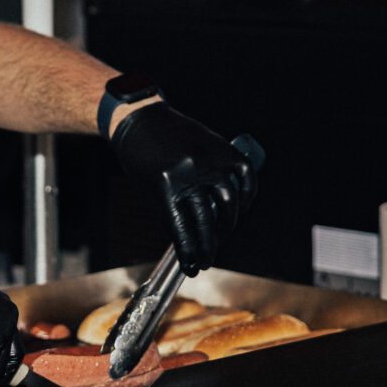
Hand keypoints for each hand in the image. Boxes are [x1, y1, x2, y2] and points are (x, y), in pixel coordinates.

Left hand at [109, 102, 262, 274]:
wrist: (141, 118)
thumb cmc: (139, 156)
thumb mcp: (148, 189)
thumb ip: (170, 213)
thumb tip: (190, 241)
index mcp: (165, 184)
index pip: (181, 229)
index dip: (188, 252)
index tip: (192, 268)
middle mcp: (191, 171)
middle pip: (207, 220)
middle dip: (208, 246)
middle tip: (207, 260)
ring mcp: (211, 158)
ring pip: (230, 202)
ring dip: (228, 224)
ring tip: (222, 234)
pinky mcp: (224, 148)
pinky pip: (245, 178)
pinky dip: (246, 196)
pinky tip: (240, 208)